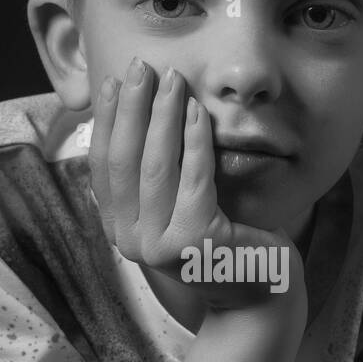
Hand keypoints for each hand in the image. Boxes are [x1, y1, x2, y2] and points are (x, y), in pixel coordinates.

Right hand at [88, 56, 303, 311]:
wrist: (259, 294)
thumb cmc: (222, 241)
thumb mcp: (177, 206)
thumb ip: (153, 174)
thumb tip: (130, 112)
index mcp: (119, 230)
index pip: (103, 166)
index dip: (104, 121)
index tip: (111, 81)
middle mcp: (132, 242)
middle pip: (124, 162)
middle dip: (130, 108)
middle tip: (140, 67)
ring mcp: (161, 247)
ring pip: (156, 167)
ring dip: (162, 116)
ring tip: (172, 79)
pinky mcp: (196, 244)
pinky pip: (194, 179)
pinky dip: (195, 140)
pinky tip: (197, 111)